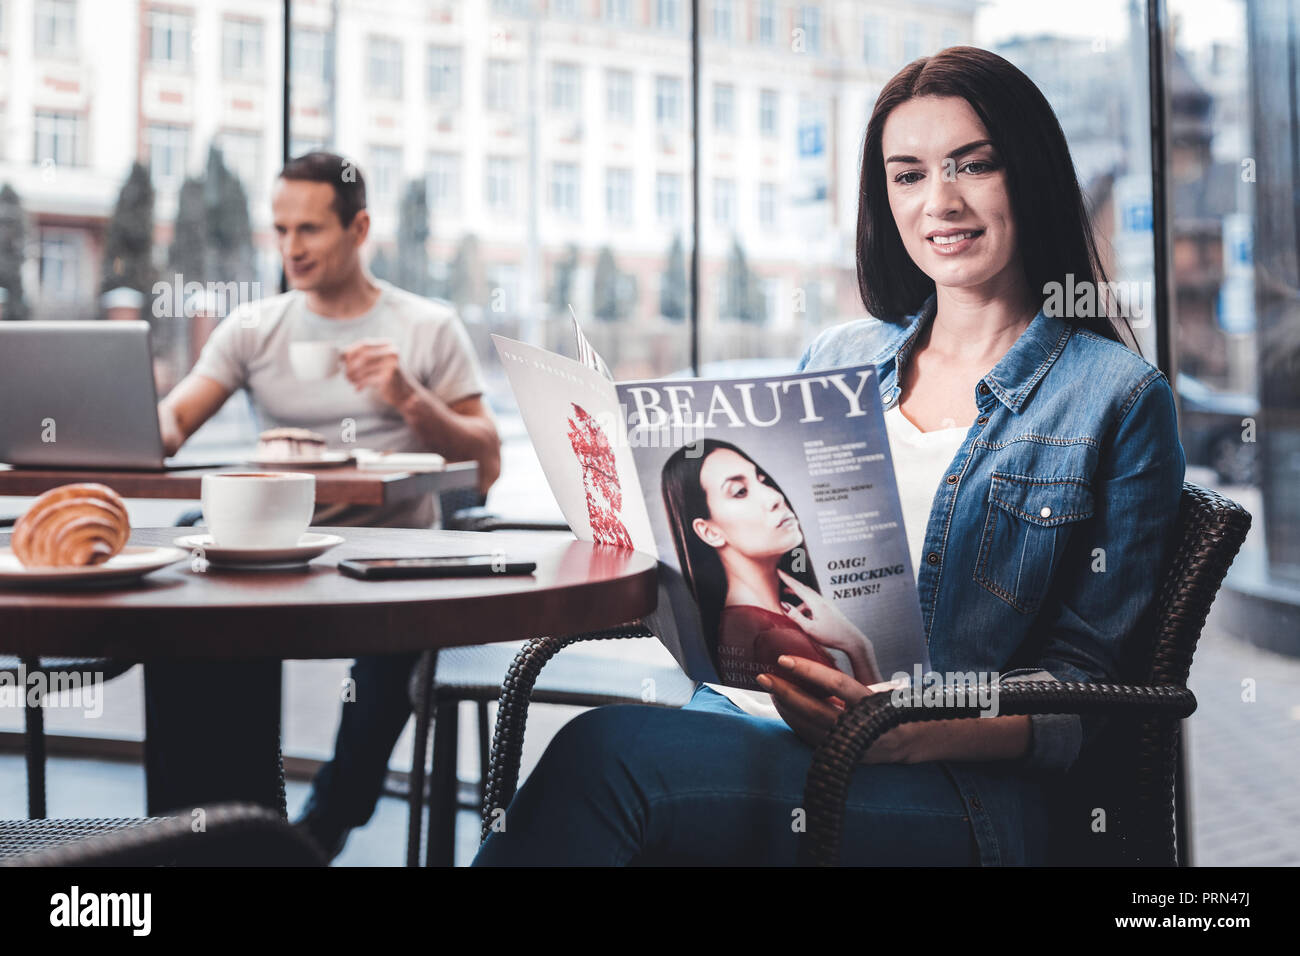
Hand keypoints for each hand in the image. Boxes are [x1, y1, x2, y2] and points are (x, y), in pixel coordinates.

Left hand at [341, 339, 417, 407]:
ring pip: (364, 368)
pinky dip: (360, 384)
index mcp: (388, 345)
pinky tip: (358, 388)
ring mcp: (392, 364)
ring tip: (350, 381)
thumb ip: (364, 356)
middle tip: (346, 374)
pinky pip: (368, 379)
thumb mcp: (378, 363)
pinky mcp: (389, 377)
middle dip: (351, 365)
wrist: (405, 393)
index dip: (350, 351)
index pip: (364, 344)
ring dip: (354, 376)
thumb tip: (341, 355)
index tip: (342, 360)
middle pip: (363, 355)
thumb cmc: (387, 377)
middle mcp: (392, 352)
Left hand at [756, 656, 921, 763]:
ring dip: (784, 707)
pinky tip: (781, 705)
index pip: (836, 684)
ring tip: (770, 686)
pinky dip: (792, 720)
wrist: (905, 740)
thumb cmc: (888, 705)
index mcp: (872, 704)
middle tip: (763, 676)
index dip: (808, 671)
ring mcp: (848, 745)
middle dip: (785, 693)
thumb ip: (847, 683)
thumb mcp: (878, 689)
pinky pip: (808, 737)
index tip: (784, 659)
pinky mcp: (839, 755)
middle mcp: (859, 727)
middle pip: (814, 710)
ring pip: (807, 726)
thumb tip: (810, 660)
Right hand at [776, 569, 881, 684]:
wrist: (852, 640)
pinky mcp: (830, 610)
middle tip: (781, 587)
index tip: (779, 572)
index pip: (798, 588)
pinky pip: (814, 605)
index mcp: (816, 603)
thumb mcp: (810, 628)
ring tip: (792, 611)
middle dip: (792, 588)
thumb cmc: (832, 636)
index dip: (787, 579)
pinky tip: (804, 618)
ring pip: (809, 599)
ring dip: (799, 602)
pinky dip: (806, 608)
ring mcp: (827, 604)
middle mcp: (822, 601)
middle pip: (804, 590)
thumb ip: (796, 616)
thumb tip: (784, 605)